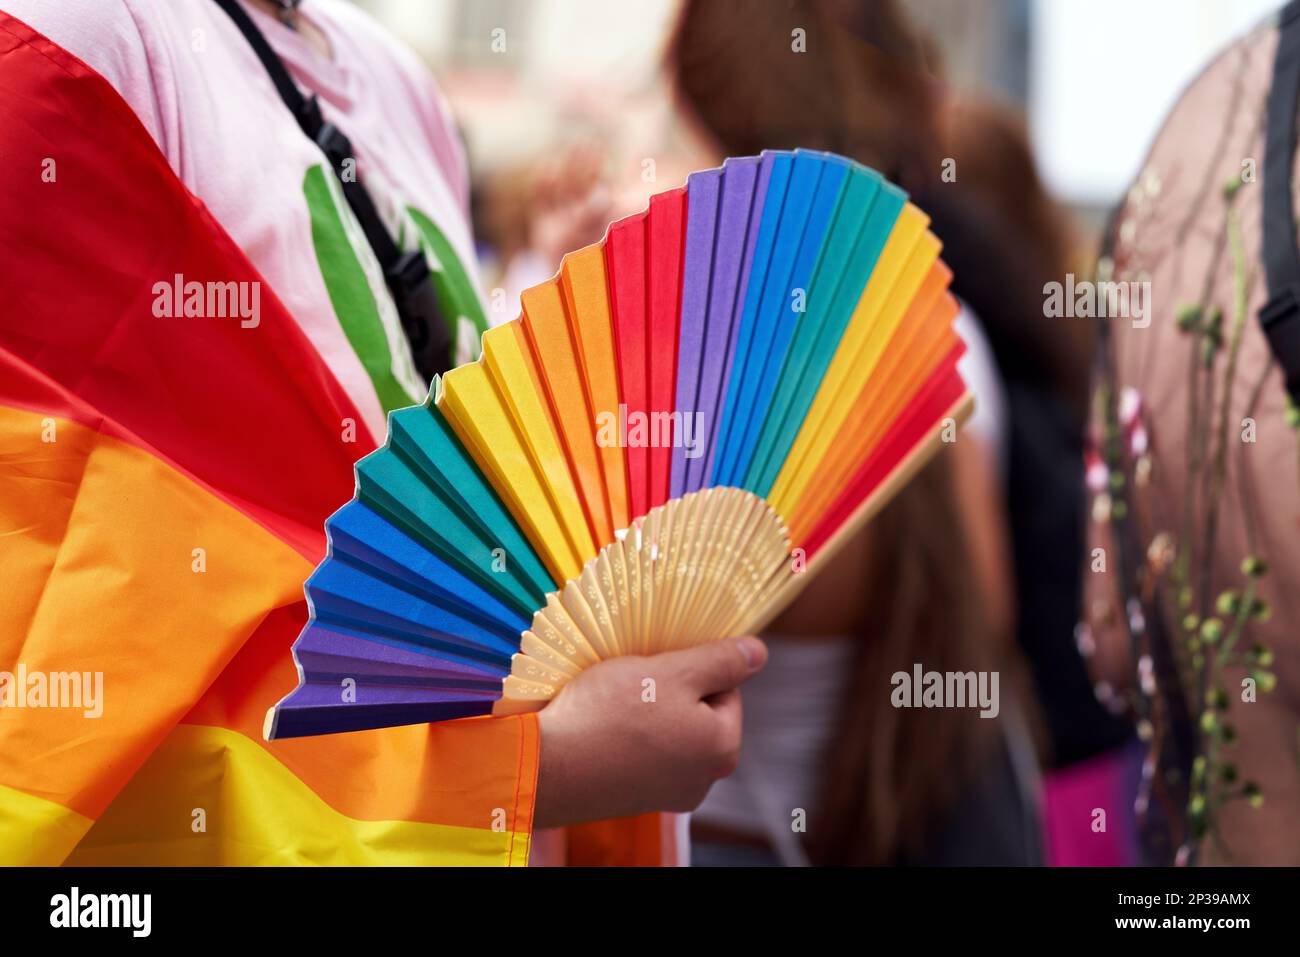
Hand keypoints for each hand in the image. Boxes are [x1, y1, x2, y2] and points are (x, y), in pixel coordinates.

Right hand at [533, 637, 767, 827]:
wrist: (548, 766)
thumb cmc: (612, 712)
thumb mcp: (672, 671)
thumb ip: (721, 661)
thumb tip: (759, 652)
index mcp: (722, 748)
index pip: (726, 688)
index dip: (693, 668)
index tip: (660, 664)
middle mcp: (703, 780)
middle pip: (698, 712)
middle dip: (670, 691)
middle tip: (635, 679)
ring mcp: (668, 793)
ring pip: (669, 732)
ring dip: (648, 712)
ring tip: (615, 702)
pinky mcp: (635, 798)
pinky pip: (644, 754)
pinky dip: (628, 737)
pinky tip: (605, 727)